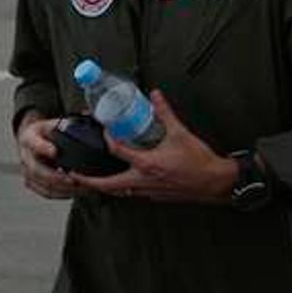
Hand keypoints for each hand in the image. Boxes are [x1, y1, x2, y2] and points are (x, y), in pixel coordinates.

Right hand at [14, 115, 78, 200]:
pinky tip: (76, 192)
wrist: (34, 139)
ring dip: (62, 189)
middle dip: (55, 177)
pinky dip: (61, 195)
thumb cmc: (49, 131)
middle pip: (36, 169)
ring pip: (41, 184)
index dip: (42, 147)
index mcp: (29, 136)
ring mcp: (27, 170)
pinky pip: (45, 192)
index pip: (33, 142)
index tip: (54, 152)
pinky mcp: (32, 182)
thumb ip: (70, 122)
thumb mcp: (55, 122)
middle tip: (74, 180)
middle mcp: (25, 155)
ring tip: (81, 188)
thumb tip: (89, 115)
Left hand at [72, 91, 237, 204]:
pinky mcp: (156, 197)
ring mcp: (149, 192)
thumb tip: (156, 96)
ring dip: (105, 186)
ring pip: (120, 192)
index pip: (117, 151)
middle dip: (88, 181)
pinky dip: (123, 188)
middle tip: (74, 175)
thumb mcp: (181, 133)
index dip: (108, 139)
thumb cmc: (200, 162)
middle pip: (108, 184)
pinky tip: (123, 181)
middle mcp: (144, 181)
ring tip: (94, 180)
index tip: (105, 131)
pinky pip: (133, 194)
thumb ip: (165, 113)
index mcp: (147, 164)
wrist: (217, 183)